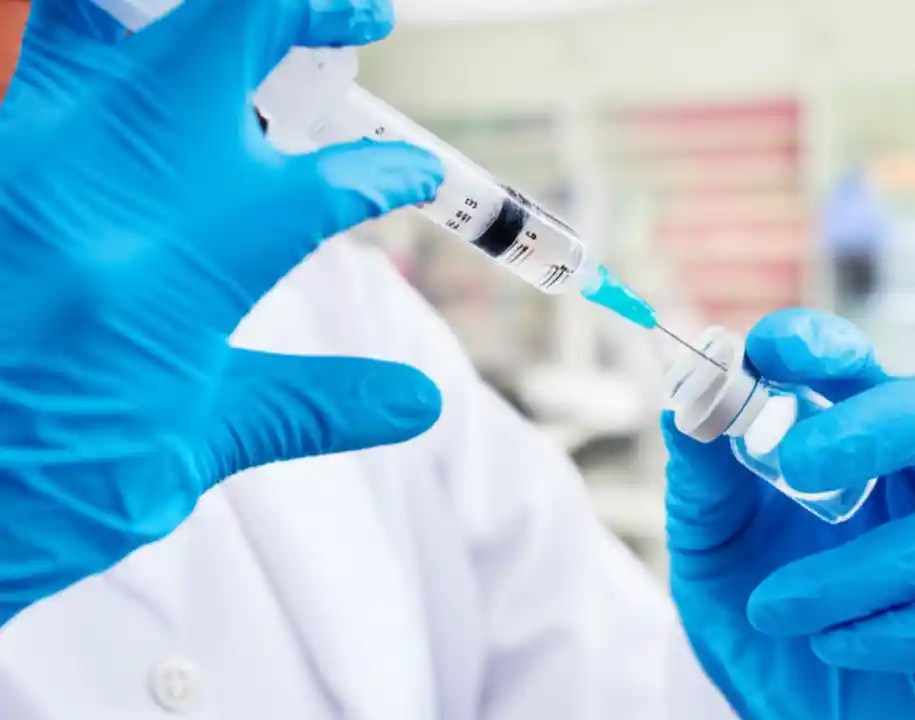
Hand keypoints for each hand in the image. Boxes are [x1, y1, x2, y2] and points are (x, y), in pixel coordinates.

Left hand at [0, 0, 443, 624]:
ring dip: (191, 17)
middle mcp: (96, 186)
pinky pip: (45, 65)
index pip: (321, 184)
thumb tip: (417, 400)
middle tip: (356, 21)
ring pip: (108, 20)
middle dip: (308, 10)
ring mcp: (19, 160)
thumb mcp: (188, 454)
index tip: (412, 176)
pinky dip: (106, 53)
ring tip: (241, 38)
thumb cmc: (29, 490)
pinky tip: (140, 87)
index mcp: (174, 271)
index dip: (388, 173)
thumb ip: (310, 406)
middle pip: (225, 29)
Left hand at [664, 309, 914, 718]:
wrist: (775, 699)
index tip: (769, 348)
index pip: (860, 366)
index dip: (824, 347)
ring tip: (769, 608)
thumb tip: (688, 393)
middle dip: (874, 430)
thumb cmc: (755, 594)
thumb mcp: (709, 533)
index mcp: (860, 437)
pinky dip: (880, 635)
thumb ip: (702, 468)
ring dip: (839, 578)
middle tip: (797, 463)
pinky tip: (830, 645)